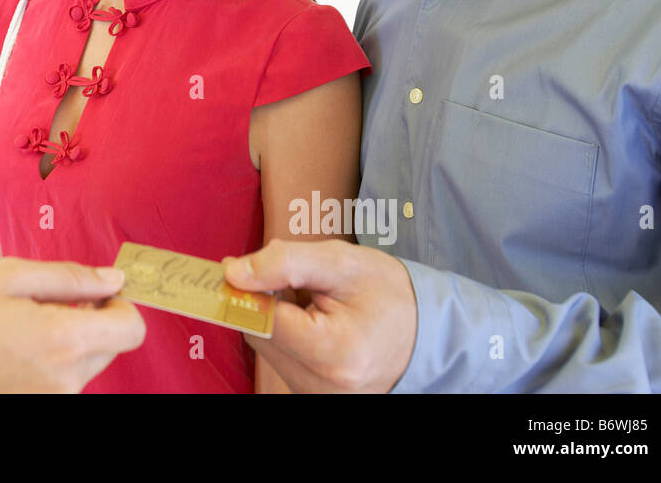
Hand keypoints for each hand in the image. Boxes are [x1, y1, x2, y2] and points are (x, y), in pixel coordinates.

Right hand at [0, 258, 145, 392]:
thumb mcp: (9, 278)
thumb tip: (113, 279)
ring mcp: (50, 402)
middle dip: (93, 321)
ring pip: (87, 365)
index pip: (132, 328)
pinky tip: (11, 350)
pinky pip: (61, 382)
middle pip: (112, 346)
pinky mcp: (36, 411)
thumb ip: (70, 277)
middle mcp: (65, 381)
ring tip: (18, 328)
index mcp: (63, 340)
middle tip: (48, 304)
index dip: (120, 305)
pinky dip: (49, 363)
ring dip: (68, 343)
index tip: (95, 294)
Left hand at [223, 239, 415, 392]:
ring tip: (313, 302)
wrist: (427, 332)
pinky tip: (315, 321)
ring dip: (276, 317)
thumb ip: (284, 263)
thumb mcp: (341, 263)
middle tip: (295, 280)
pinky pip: (280, 357)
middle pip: (259, 333)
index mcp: (334, 354)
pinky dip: (287, 333)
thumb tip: (233, 273)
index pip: (262, 318)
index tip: (232, 267)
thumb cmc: (388, 294)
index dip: (246, 287)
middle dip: (265, 299)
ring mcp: (316, 396)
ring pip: (265, 344)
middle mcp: (322, 386)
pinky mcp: (312, 395)